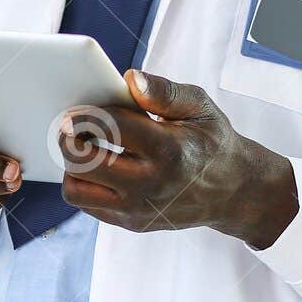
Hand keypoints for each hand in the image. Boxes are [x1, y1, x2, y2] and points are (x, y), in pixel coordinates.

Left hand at [57, 71, 297, 248]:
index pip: (110, 127)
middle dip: (68, 138)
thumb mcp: (199, 107)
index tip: (73, 108)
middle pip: (83, 161)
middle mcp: (151, 183)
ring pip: (76, 189)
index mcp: (168, 149)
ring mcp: (139, 209)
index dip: (85, 115)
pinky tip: (98, 165)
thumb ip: (164, 91)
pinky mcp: (132, 223)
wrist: (233, 190)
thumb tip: (130, 78)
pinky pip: (87, 204)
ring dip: (72, 165)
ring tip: (85, 147)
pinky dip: (84, 183)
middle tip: (69, 125)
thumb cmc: (211, 140)